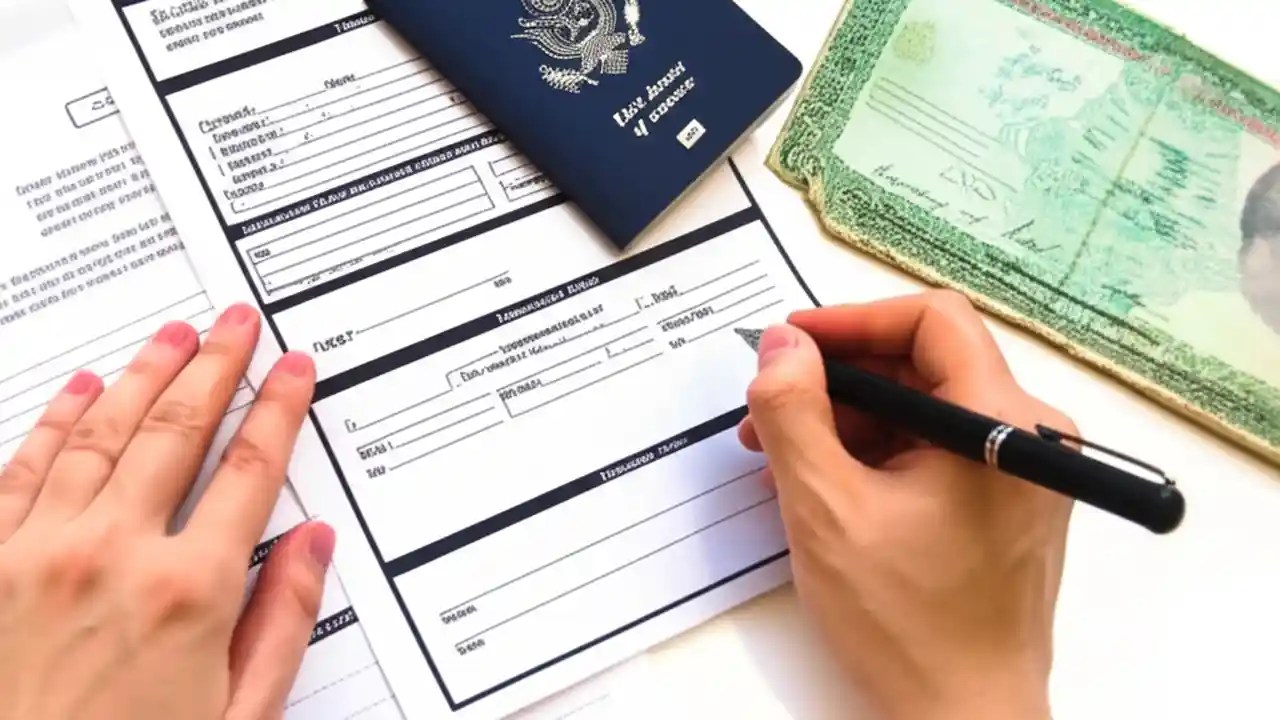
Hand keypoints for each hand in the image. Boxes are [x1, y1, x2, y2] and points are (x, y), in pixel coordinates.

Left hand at [0, 305, 330, 719]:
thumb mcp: (241, 716)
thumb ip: (284, 623)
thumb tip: (312, 545)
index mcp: (190, 593)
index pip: (250, 470)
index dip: (278, 409)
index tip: (292, 373)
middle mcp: (113, 557)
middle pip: (177, 431)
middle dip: (214, 366)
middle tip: (234, 325)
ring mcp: (39, 556)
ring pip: (100, 434)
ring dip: (142, 376)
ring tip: (171, 337)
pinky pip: (21, 471)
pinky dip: (53, 422)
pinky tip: (79, 392)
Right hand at [739, 292, 1074, 719]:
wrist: (964, 718)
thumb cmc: (912, 629)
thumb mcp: (827, 509)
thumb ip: (793, 414)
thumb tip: (780, 347)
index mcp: (1004, 423)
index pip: (930, 319)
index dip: (850, 321)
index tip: (792, 344)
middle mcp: (1028, 437)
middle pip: (923, 363)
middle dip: (836, 380)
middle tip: (770, 406)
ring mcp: (1020, 473)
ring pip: (921, 409)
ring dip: (846, 422)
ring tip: (781, 458)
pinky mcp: (1004, 504)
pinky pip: (932, 450)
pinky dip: (873, 456)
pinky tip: (821, 486)